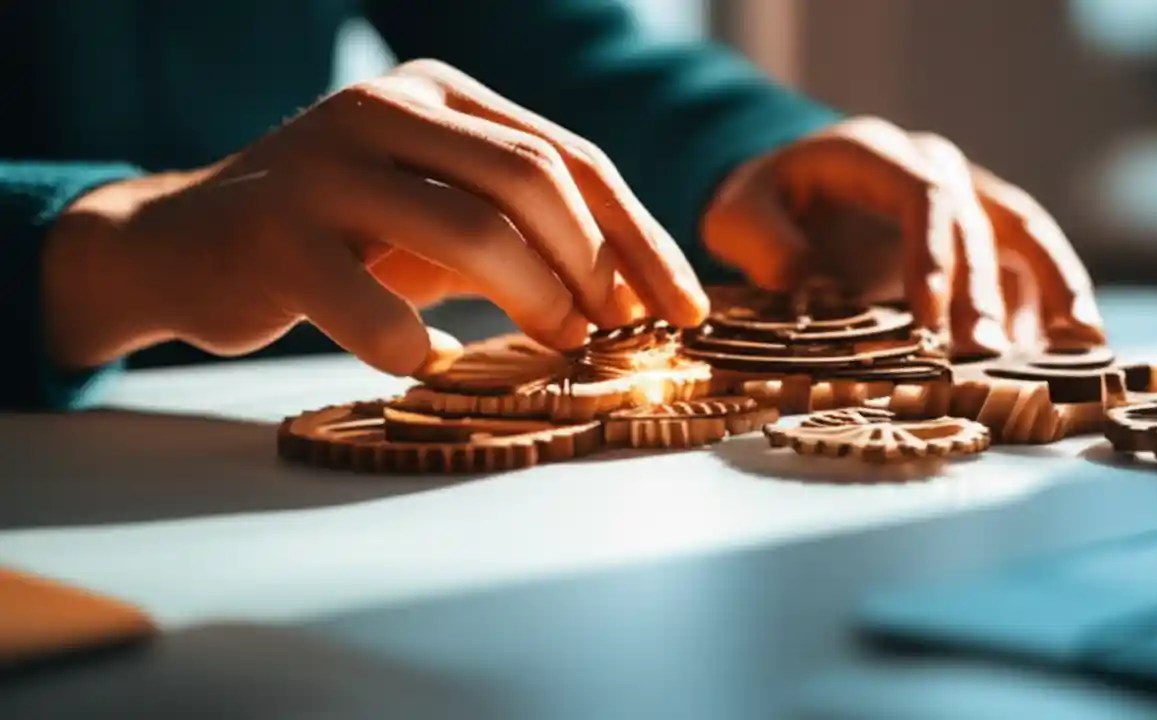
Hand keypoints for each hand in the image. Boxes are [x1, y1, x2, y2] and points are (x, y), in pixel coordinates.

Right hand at [43, 60, 708, 376]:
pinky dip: (421, 350)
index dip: (639, 237)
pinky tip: (430, 361)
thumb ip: (521, 224)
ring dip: (535, 302)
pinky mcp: (275, 238)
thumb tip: (633, 290)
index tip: (683, 307)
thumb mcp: (437, 207)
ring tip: (559, 345)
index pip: (570, 156)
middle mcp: (382, 109)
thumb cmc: (342, 235)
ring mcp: (324, 168)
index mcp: (437, 93)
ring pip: (470, 231)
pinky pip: (379, 313)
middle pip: (533, 178)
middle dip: (594, 266)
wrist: (186, 244)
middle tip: (615, 331)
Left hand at [701, 116, 1104, 355]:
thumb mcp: (736, 215)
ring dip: (1054, 287)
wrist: (789, 193)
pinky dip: (1051, 300)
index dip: (932, 255)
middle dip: (981, 292)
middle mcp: (930, 166)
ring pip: (1023, 234)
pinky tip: (1068, 347)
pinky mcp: (978, 234)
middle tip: (980, 354)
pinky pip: (1026, 261)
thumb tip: (804, 282)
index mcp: (874, 154)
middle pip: (974, 223)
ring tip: (1077, 345)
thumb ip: (761, 242)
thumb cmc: (763, 206)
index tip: (928, 317)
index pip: (920, 196)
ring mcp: (963, 196)